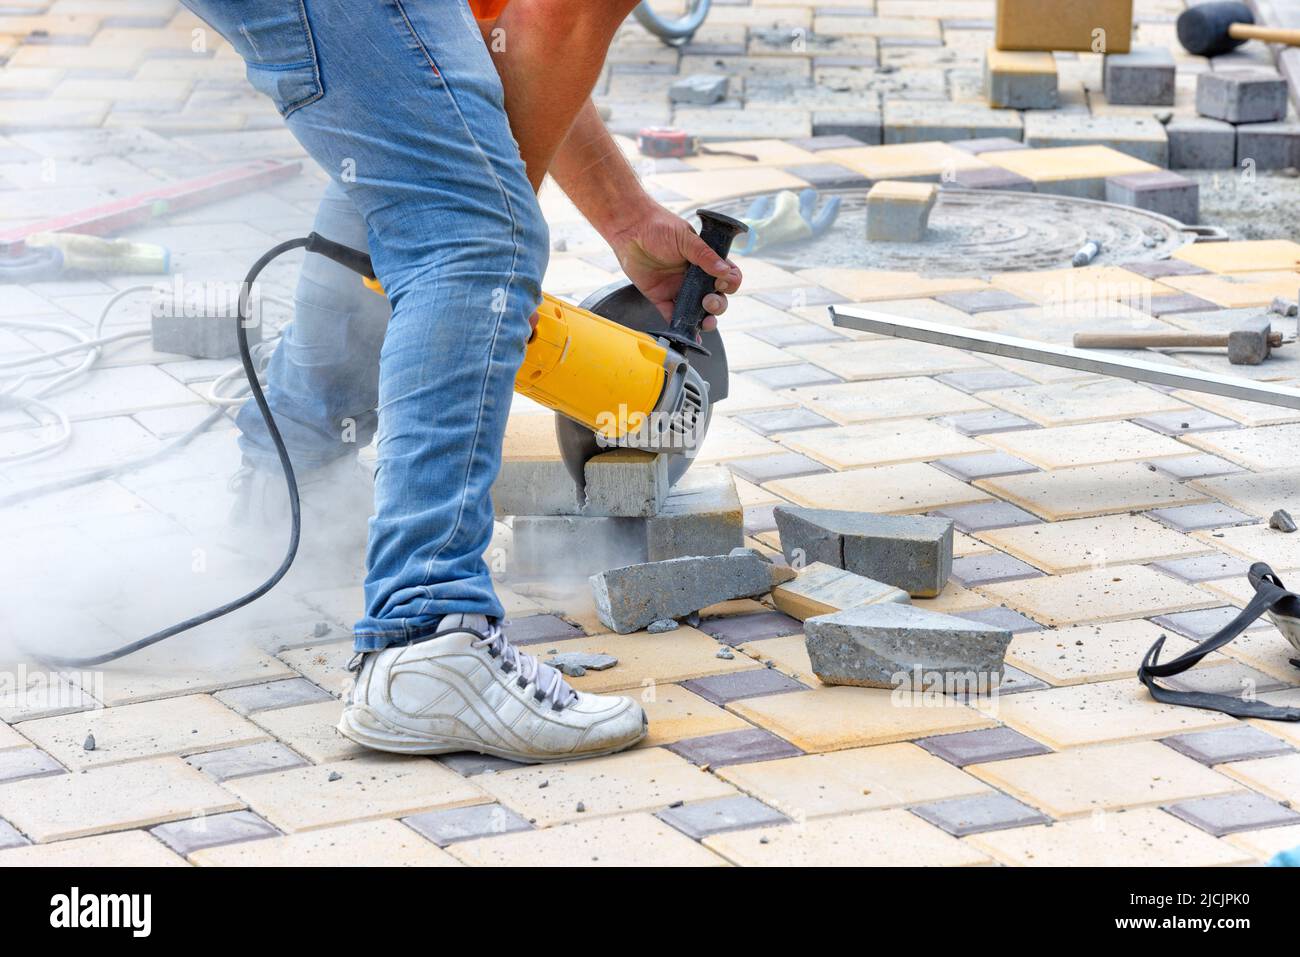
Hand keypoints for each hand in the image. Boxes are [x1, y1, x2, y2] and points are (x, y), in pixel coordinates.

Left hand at [605, 202, 742, 329]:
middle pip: (715, 298)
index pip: (727, 276)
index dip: (730, 283)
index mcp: (705, 261)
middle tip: (708, 301)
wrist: (629, 228)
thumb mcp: (685, 238)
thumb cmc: (659, 226)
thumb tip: (725, 271)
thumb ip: (705, 256)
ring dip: (704, 320)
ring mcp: (679, 288)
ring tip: (705, 321)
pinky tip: (690, 336)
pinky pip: (673, 315)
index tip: (722, 284)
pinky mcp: (661, 297)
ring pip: (697, 310)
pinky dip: (681, 327)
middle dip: (717, 305)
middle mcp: (695, 277)